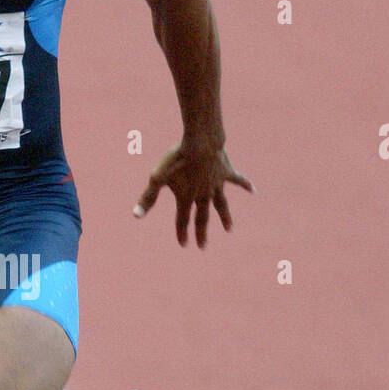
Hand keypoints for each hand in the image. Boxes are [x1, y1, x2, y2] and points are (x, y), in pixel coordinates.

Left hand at [133, 141, 253, 246]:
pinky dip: (245, 185)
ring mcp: (216, 184)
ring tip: (229, 230)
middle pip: (202, 217)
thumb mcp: (157, 177)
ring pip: (221, 205)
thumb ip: (147, 197)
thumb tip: (135, 216)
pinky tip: (253, 190)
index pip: (182, 219)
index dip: (181, 232)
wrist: (200, 142)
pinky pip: (237, 180)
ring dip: (225, 217)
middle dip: (201, 233)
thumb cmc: (177, 158)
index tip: (183, 244)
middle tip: (202, 247)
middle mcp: (203, 194)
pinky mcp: (226, 172)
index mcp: (187, 197)